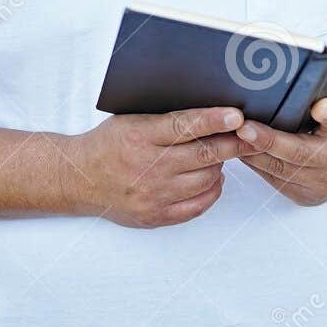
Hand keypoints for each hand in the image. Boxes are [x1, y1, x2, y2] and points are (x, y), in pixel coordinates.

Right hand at [69, 107, 245, 227]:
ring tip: (218, 156)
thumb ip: (166, 117)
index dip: (215, 120)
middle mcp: (148, 166)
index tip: (237, 116)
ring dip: (219, 165)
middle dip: (232, 144)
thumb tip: (211, 110)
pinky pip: (198, 205)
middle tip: (247, 136)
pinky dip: (211, 190)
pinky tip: (210, 178)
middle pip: (204, 155)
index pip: (185, 126)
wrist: (79, 179)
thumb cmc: (109, 144)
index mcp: (140, 136)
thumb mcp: (131, 120)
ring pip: (206, 179)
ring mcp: (152, 194)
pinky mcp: (155, 216)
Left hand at [235, 98, 326, 206]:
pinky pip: (273, 179)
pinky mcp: (304, 196)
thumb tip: (297, 82)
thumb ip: (326, 102)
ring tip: (231, 136)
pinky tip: (238, 149)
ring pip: (279, 169)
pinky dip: (254, 162)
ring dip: (252, 152)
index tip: (321, 107)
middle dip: (269, 141)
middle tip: (244, 128)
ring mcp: (320, 183)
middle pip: (301, 152)